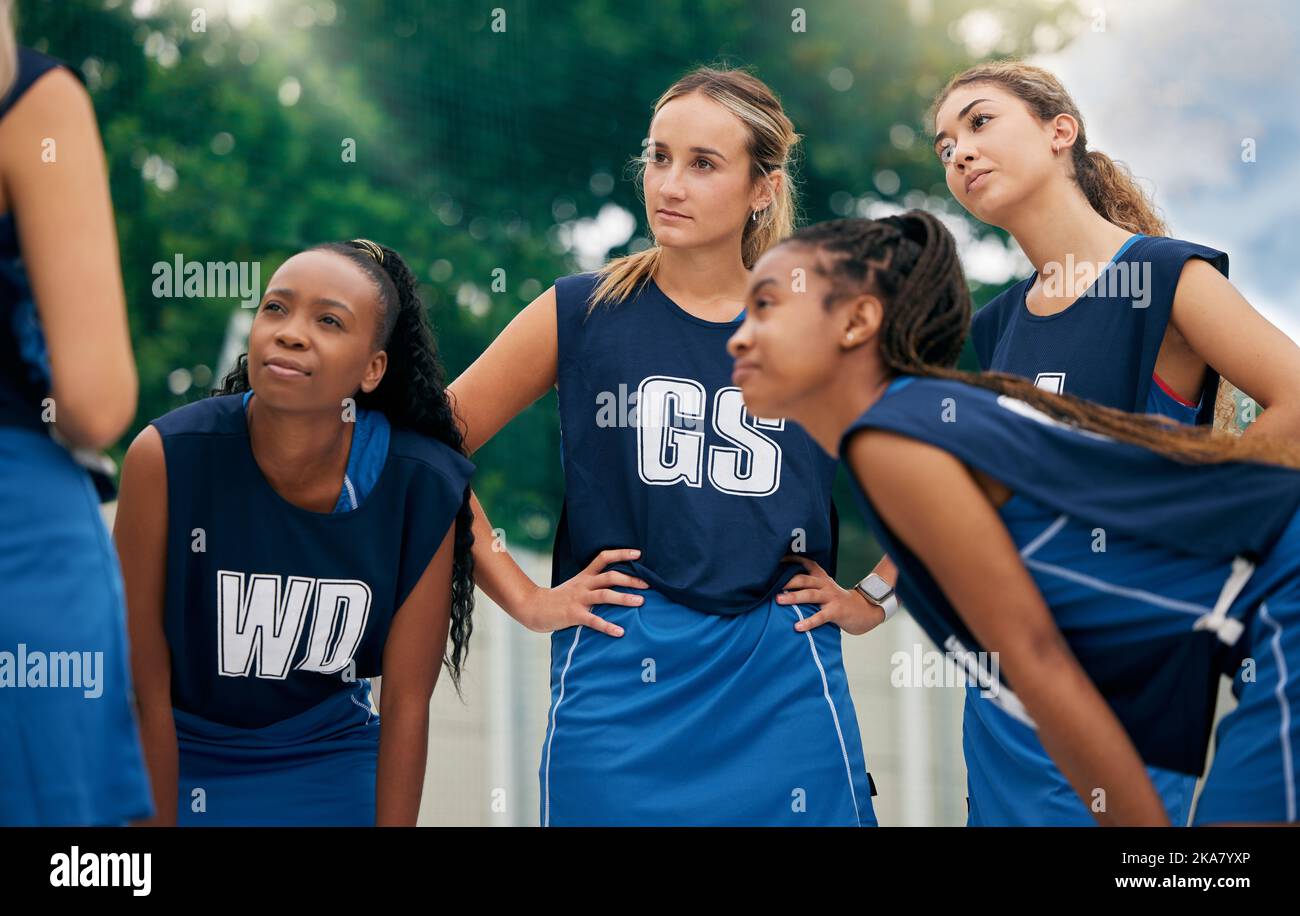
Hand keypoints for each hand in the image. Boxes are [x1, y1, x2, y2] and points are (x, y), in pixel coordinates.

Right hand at [520, 548, 647, 635]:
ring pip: (604, 595)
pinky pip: (593, 620)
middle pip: (609, 577)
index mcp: (584, 576)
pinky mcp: (574, 615)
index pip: (603, 558)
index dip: (621, 553)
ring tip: (640, 602)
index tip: (639, 553)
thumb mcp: (576, 586)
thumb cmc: (558, 599)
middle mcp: (583, 585)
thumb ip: (592, 584)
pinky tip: (620, 632)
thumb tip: (616, 586)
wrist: (534, 608)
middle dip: (630, 579)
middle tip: (648, 584)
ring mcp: (578, 599)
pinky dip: (607, 626)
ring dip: (624, 598)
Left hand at [777, 555, 886, 635]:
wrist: (864, 610)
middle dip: (787, 581)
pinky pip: (821, 616)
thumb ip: (810, 587)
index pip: (806, 564)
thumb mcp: (825, 589)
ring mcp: (831, 597)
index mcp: (822, 578)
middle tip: (770, 584)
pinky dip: (809, 621)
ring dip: (793, 597)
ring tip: (779, 600)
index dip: (792, 560)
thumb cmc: (838, 601)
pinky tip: (798, 626)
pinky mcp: (836, 611)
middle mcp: (825, 585)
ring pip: (810, 595)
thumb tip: (783, 588)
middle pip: (804, 579)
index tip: (776, 559)